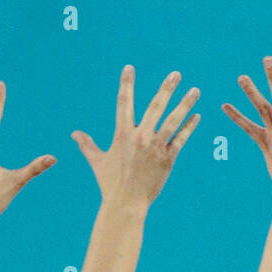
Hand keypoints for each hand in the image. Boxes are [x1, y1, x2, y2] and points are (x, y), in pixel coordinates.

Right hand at [72, 65, 199, 207]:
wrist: (126, 203)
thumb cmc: (110, 183)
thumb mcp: (97, 161)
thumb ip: (87, 145)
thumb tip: (74, 134)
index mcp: (122, 134)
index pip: (123, 102)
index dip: (126, 84)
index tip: (129, 68)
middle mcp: (140, 137)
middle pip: (156, 106)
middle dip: (167, 89)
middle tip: (176, 74)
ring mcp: (155, 147)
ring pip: (173, 120)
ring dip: (185, 104)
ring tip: (195, 91)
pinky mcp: (168, 159)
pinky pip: (181, 139)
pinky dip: (189, 127)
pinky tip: (197, 116)